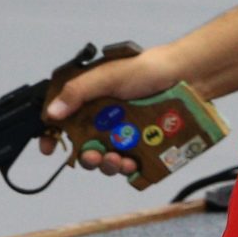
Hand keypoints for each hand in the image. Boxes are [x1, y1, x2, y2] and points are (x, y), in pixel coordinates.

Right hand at [36, 44, 186, 180]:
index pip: (64, 119)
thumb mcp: (108, 76)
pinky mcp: (142, 146)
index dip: (53, 135)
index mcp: (91, 99)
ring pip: (105, 159)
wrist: (188, 76)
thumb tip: (52, 112)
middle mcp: (105, 118)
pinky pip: (128, 164)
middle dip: (84, 157)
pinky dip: (125, 167)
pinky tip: (130, 163)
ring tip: (115, 160)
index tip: (49, 148)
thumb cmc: (149, 69)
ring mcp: (124, 134)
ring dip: (105, 165)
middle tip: (91, 157)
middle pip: (83, 146)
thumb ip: (78, 92)